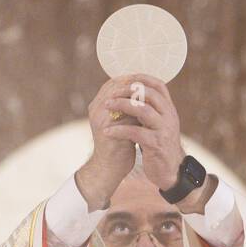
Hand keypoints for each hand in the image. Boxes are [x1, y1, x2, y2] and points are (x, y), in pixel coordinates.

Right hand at [76, 76, 146, 209]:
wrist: (111, 168)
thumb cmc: (119, 146)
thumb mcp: (124, 122)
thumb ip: (130, 108)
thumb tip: (145, 93)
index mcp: (98, 106)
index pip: (113, 83)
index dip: (130, 78)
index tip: (145, 78)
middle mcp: (96, 109)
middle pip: (114, 85)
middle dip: (133, 82)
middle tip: (150, 82)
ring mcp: (99, 117)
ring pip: (117, 94)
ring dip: (134, 92)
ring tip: (150, 92)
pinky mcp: (105, 128)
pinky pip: (121, 110)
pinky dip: (134, 106)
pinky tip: (147, 106)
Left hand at [100, 73, 184, 193]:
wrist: (171, 172)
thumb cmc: (159, 147)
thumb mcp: (157, 125)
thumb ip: (148, 110)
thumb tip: (131, 94)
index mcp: (169, 109)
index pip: (158, 85)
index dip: (141, 78)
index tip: (124, 78)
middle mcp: (169, 116)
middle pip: (149, 94)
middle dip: (127, 90)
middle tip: (111, 94)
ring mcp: (164, 130)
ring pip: (143, 109)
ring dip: (122, 105)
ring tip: (106, 106)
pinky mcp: (156, 144)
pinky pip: (135, 132)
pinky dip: (119, 130)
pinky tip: (107, 132)